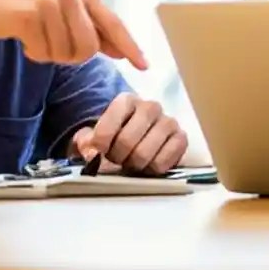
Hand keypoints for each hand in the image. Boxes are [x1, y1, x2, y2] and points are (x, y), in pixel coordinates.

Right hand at [0, 0, 146, 69]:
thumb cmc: (20, 10)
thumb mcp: (60, 14)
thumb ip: (90, 29)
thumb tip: (120, 49)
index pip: (114, 24)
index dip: (130, 47)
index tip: (145, 65)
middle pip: (90, 47)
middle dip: (72, 56)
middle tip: (51, 45)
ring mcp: (52, 2)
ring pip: (68, 53)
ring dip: (51, 54)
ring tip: (35, 36)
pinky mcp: (31, 15)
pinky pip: (44, 53)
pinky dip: (34, 52)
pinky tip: (22, 36)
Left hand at [71, 93, 187, 174]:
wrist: (138, 140)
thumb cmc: (115, 138)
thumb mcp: (93, 137)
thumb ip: (87, 143)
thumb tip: (92, 155)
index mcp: (127, 101)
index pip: (109, 124)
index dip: (101, 144)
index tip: (99, 153)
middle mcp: (150, 107)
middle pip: (127, 141)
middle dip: (117, 157)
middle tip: (117, 160)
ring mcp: (168, 122)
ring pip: (145, 153)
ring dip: (134, 164)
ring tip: (131, 162)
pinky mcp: (181, 138)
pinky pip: (165, 160)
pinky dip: (153, 168)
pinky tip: (148, 165)